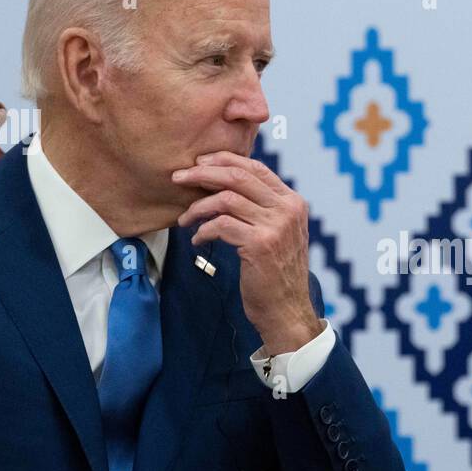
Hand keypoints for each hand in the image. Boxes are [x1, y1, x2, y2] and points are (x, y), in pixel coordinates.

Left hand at [173, 152, 324, 352]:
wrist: (287, 310)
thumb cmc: (276, 274)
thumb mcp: (278, 233)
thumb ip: (263, 208)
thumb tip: (226, 183)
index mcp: (292, 202)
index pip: (256, 167)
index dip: (224, 160)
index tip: (199, 164)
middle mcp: (287, 209)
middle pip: (238, 176)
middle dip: (203, 173)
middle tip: (179, 177)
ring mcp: (275, 226)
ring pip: (226, 199)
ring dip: (198, 207)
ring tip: (185, 218)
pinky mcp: (259, 244)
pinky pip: (221, 225)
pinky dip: (203, 230)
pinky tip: (198, 240)